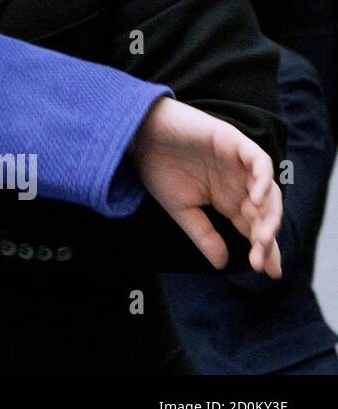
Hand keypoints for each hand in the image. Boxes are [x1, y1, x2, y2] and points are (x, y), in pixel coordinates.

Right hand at [130, 97, 282, 276]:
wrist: (139, 136)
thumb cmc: (156, 168)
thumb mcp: (180, 210)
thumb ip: (203, 234)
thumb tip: (223, 264)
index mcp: (227, 199)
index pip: (255, 226)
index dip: (266, 248)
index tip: (269, 272)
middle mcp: (238, 182)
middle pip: (266, 213)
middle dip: (267, 237)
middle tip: (260, 259)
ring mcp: (239, 162)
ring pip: (269, 190)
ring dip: (269, 215)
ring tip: (261, 237)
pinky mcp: (234, 142)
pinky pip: (260, 162)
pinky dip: (262, 180)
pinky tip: (254, 201)